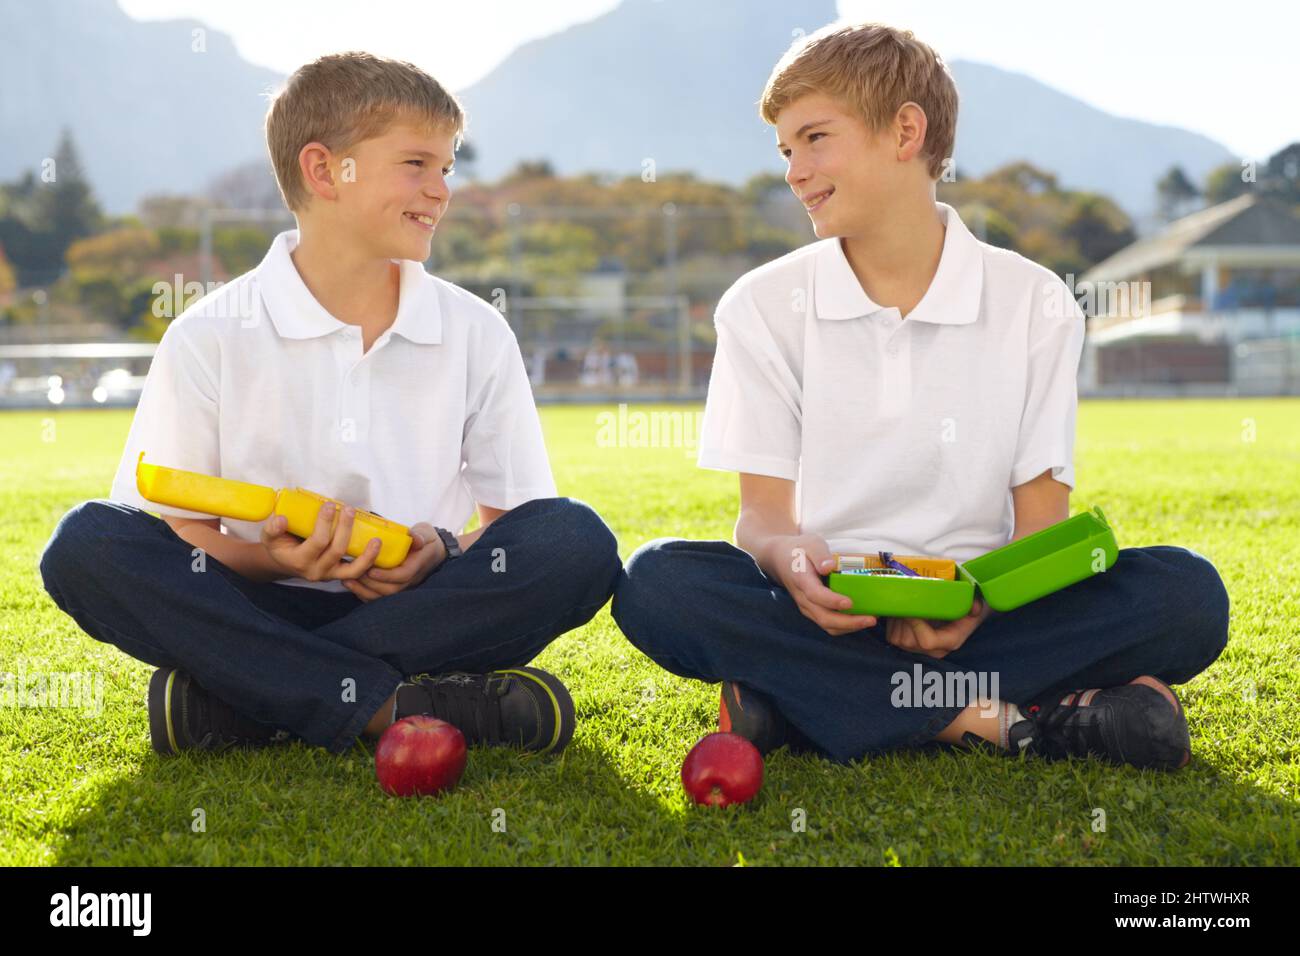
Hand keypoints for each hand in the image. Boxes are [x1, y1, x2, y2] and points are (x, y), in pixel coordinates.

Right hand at [260, 502, 383, 582]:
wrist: (285, 562)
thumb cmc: (280, 545)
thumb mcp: (270, 537)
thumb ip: (273, 528)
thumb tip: (282, 519)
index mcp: (299, 561)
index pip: (317, 541)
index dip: (325, 523)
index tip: (329, 505)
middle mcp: (316, 571)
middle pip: (337, 550)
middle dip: (345, 528)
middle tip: (349, 509)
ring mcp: (329, 575)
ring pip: (352, 569)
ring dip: (367, 555)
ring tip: (377, 540)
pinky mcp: (339, 575)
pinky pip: (357, 573)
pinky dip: (368, 563)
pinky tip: (376, 549)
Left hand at [342, 522, 447, 601]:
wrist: (433, 551)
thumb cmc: (426, 540)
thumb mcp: (425, 533)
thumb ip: (419, 535)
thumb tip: (415, 538)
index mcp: (417, 566)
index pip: (403, 576)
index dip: (386, 575)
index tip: (371, 570)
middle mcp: (409, 580)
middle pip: (390, 590)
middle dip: (370, 584)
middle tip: (352, 574)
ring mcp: (402, 586)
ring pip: (383, 596)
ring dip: (364, 590)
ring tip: (346, 581)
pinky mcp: (394, 587)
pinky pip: (379, 597)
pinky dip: (364, 594)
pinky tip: (351, 586)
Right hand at [771, 534, 877, 636]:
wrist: (780, 560)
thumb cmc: (799, 550)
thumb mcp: (810, 543)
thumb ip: (819, 554)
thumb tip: (829, 566)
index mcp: (801, 579)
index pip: (815, 595)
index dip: (832, 601)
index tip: (849, 602)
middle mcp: (803, 598)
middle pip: (824, 617)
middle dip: (848, 622)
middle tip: (871, 619)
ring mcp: (807, 607)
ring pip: (827, 625)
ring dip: (849, 627)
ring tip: (870, 620)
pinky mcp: (813, 611)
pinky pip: (828, 624)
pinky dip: (845, 625)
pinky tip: (861, 618)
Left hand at [884, 596, 992, 658]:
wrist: (960, 612)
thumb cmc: (965, 606)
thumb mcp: (974, 604)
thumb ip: (976, 605)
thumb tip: (974, 607)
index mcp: (950, 641)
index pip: (927, 641)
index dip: (916, 625)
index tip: (913, 608)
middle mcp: (934, 650)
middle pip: (908, 641)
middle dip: (904, 620)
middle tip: (905, 602)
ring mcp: (919, 649)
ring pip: (898, 639)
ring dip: (897, 621)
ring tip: (904, 605)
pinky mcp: (907, 645)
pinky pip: (892, 637)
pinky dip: (892, 624)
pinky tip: (900, 612)